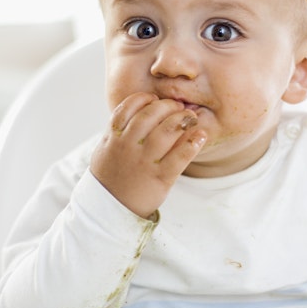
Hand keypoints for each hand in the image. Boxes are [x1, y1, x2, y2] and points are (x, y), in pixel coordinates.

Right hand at [90, 93, 206, 218]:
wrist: (110, 208)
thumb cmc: (111, 174)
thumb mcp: (106, 148)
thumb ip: (120, 128)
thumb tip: (142, 108)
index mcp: (114, 137)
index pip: (129, 106)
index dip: (145, 98)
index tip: (154, 99)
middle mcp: (128, 146)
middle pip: (151, 114)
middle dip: (168, 105)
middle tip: (177, 107)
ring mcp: (144, 162)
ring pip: (167, 130)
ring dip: (182, 119)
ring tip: (190, 118)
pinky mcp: (160, 178)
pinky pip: (180, 156)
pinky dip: (193, 143)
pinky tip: (200, 136)